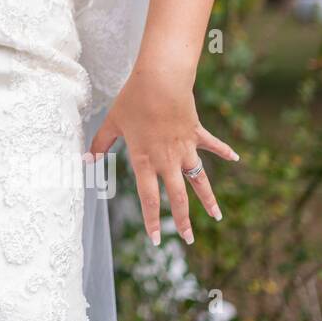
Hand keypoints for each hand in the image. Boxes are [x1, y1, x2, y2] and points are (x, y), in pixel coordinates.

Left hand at [90, 62, 238, 246]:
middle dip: (183, 220)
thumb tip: (86, 161)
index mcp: (145, 160)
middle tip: (188, 240)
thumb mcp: (112, 122)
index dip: (152, 220)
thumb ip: (99, 144)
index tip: (154, 240)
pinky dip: (223, 151)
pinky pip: (212, 145)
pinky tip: (235, 159)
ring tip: (217, 217)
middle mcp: (167, 160)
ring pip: (199, 179)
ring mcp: (184, 148)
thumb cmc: (132, 101)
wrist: (160, 81)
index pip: (149, 198)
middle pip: (178, 197)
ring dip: (208, 198)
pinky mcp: (196, 133)